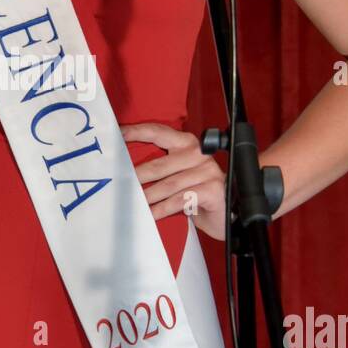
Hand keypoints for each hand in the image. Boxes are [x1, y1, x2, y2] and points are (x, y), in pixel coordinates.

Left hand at [120, 121, 227, 240]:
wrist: (229, 212)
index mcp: (187, 143)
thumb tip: (128, 171)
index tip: (118, 135)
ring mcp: (207, 170)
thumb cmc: (198, 193)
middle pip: (159, 165)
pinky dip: (162, 209)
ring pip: (168, 185)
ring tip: (133, 204)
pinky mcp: (212, 189)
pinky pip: (180, 200)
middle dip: (136, 178)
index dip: (137, 132)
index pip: (159, 132)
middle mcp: (198, 153)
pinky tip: (151, 215)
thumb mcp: (179, 175)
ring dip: (148, 197)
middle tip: (120, 187)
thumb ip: (162, 167)